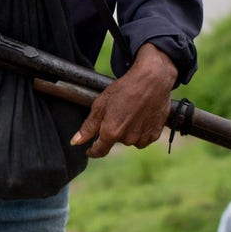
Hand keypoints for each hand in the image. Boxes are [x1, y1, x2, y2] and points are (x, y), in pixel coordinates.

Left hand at [72, 42, 178, 157]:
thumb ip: (88, 126)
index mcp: (111, 132)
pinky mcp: (155, 134)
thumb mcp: (101, 104)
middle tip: (117, 113)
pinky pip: (143, 138)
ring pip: (130, 140)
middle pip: (115, 141)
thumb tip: (75, 142)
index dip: (92, 151)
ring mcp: (142, 137)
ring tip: (131, 112)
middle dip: (113, 131)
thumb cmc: (125, 89)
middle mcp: (127, 139)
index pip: (99, 151)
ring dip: (128, 132)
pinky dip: (141, 131)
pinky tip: (141, 116)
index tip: (90, 149)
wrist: (152, 80)